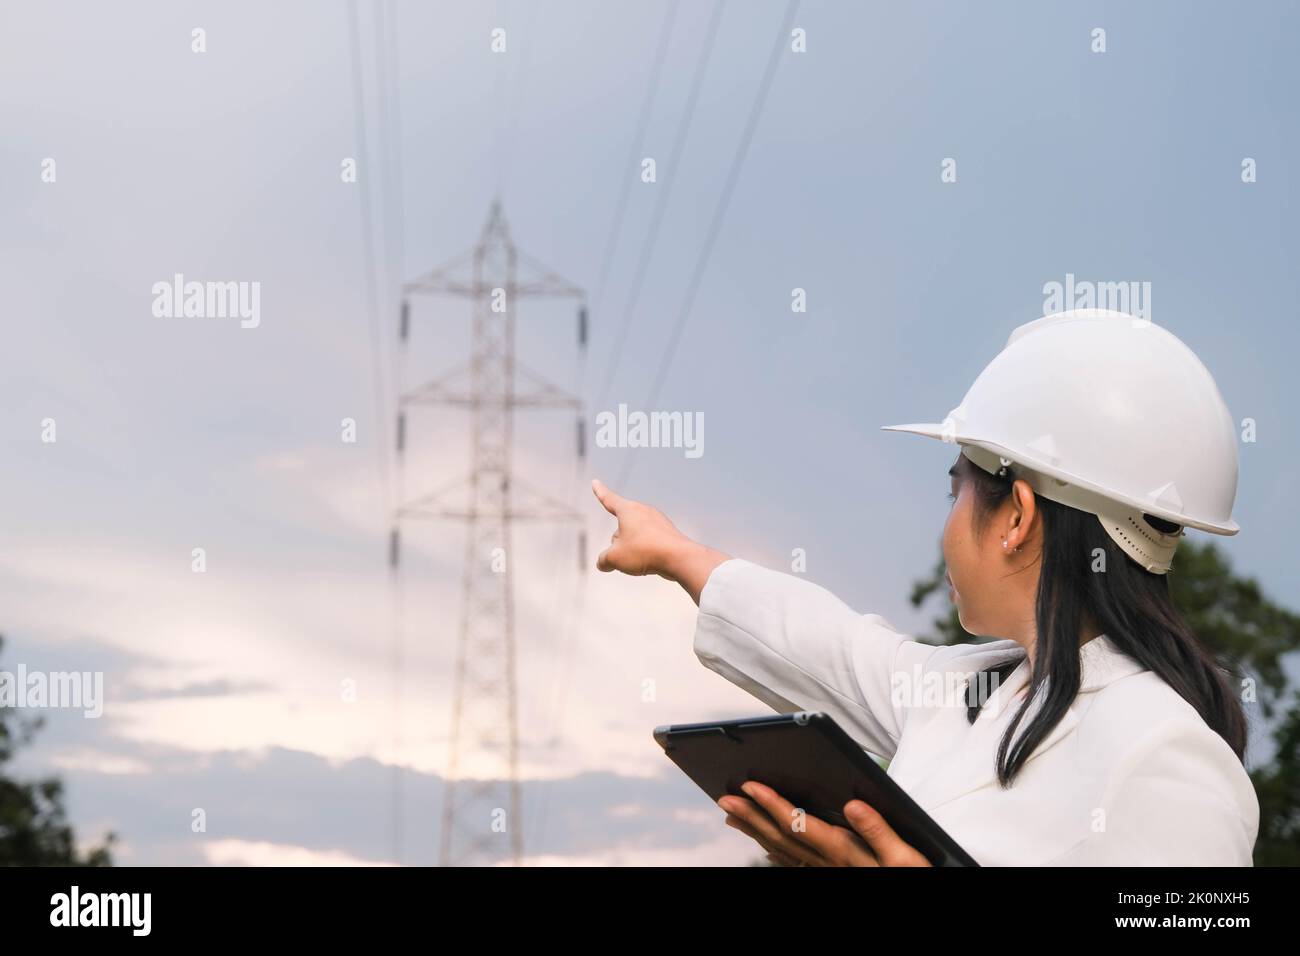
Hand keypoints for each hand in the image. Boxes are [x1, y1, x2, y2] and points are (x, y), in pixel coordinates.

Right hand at [591, 479, 690, 577]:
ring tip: (642, 560)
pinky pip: (649, 543)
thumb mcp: (615, 558)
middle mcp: (643, 511)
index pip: (609, 500)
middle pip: (621, 528)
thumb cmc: (645, 552)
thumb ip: (604, 560)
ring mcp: (657, 521)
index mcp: (628, 510)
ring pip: (635, 537)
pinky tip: (652, 561)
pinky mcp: (667, 532)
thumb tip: (604, 563)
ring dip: (633, 549)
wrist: (679, 558)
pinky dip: (646, 552)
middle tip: (625, 556)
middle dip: (619, 543)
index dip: (600, 492)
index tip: (596, 483)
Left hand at [718, 781, 932, 866]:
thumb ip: (878, 830)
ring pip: (780, 849)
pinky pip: (791, 862)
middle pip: (781, 835)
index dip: (772, 803)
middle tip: (725, 798)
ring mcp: (824, 871)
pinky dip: (772, 850)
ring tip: (732, 815)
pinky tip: (764, 844)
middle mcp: (827, 862)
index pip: (799, 823)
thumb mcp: (905, 856)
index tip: (750, 786)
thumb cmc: (911, 877)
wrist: (912, 895)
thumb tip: (853, 804)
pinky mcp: (827, 874)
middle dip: (752, 814)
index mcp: (843, 852)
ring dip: (754, 830)